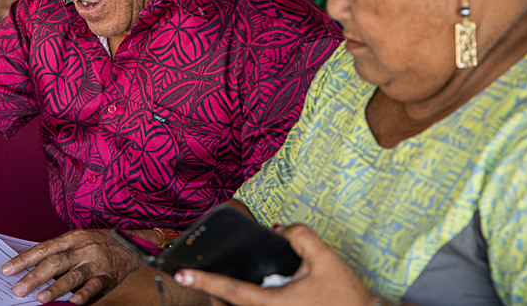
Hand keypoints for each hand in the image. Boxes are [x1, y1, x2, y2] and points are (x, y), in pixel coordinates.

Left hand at [1, 228, 155, 303]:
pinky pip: (95, 286)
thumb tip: (33, 269)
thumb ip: (60, 253)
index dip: (25, 259)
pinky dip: (85, 294)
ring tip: (41, 298)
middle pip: (55, 262)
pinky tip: (74, 302)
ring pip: (73, 276)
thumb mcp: (80, 241)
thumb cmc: (101, 243)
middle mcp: (83, 249)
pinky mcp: (109, 276)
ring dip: (56, 288)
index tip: (7, 270)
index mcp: (72, 238)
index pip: (44, 249)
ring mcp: (96, 263)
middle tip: (18, 289)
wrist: (135, 243)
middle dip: (34, 276)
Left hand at [174, 224, 381, 305]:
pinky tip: (241, 287)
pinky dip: (241, 300)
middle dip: (211, 290)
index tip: (181, 272)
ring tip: (214, 280)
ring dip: (226, 297)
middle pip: (227, 305)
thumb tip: (281, 229)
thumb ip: (301, 236)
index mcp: (271, 304)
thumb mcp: (325, 259)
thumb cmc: (345, 296)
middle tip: (195, 272)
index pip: (230, 290)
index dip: (204, 280)